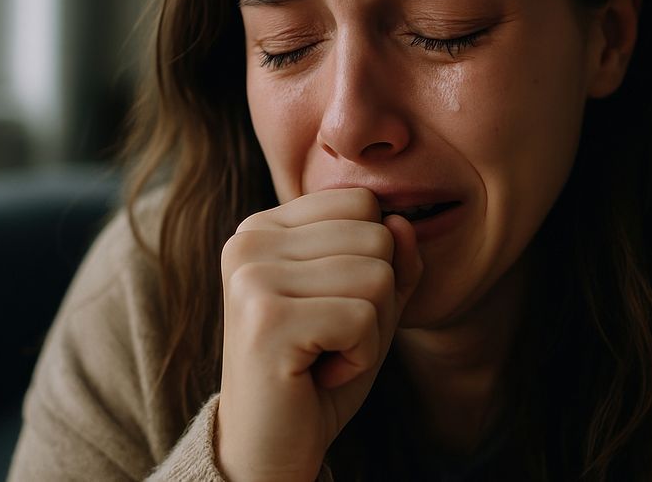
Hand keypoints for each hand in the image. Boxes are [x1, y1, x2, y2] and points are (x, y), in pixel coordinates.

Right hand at [214, 188, 423, 481]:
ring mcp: (252, 276)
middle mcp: (249, 240)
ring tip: (324, 354)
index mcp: (265, 226)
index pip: (363, 203)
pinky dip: (360, 356)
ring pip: (377, 276)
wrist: (269, 449)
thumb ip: (393, 260)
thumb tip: (403, 222)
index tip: (331, 307)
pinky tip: (320, 373)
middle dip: (377, 300)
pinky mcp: (266, 319)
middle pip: (377, 237)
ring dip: (370, 332)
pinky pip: (364, 317)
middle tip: (330, 339)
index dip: (374, 262)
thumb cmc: (319, 372)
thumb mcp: (369, 306)